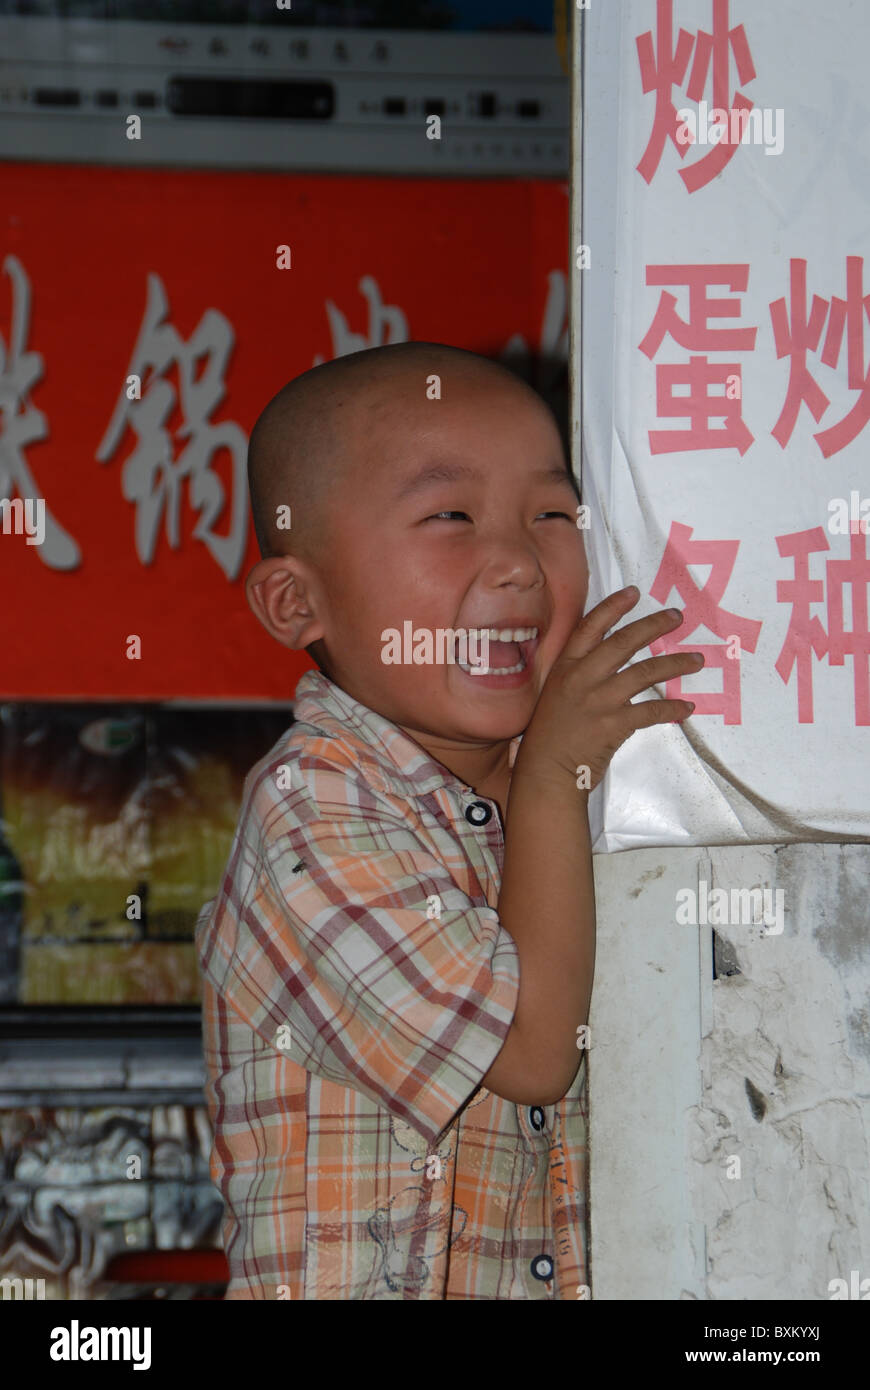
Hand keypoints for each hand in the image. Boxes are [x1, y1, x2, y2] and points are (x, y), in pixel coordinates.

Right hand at [516, 586, 702, 789]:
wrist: (546, 772)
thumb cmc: (549, 736)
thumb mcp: (555, 695)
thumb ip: (577, 676)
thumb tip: (605, 661)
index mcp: (564, 667)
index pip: (591, 626)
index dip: (614, 607)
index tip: (635, 593)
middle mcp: (582, 677)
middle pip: (625, 641)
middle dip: (654, 625)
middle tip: (677, 616)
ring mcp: (600, 700)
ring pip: (645, 672)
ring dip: (675, 664)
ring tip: (696, 660)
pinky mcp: (615, 724)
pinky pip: (652, 711)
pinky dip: (673, 709)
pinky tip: (687, 708)